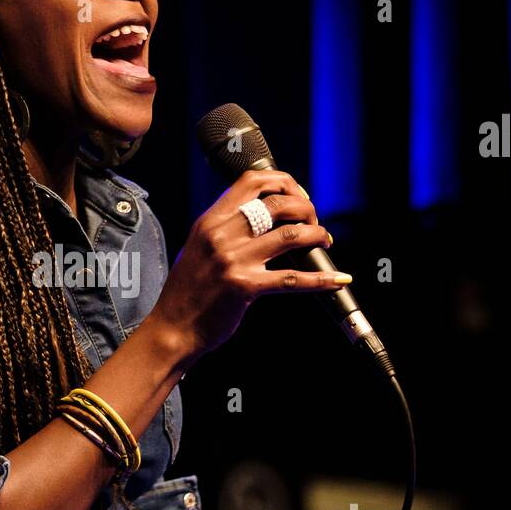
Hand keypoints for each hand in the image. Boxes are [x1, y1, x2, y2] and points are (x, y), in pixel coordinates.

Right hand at [152, 167, 347, 361]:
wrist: (172, 328)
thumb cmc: (187, 292)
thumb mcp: (198, 247)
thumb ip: (225, 229)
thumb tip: (260, 216)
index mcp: (210, 220)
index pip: (251, 181)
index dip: (283, 182)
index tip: (298, 196)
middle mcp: (221, 235)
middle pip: (277, 203)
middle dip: (306, 208)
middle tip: (314, 222)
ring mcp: (234, 260)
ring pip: (291, 234)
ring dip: (317, 234)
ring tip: (324, 241)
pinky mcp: (245, 287)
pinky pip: (293, 279)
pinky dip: (321, 279)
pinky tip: (337, 280)